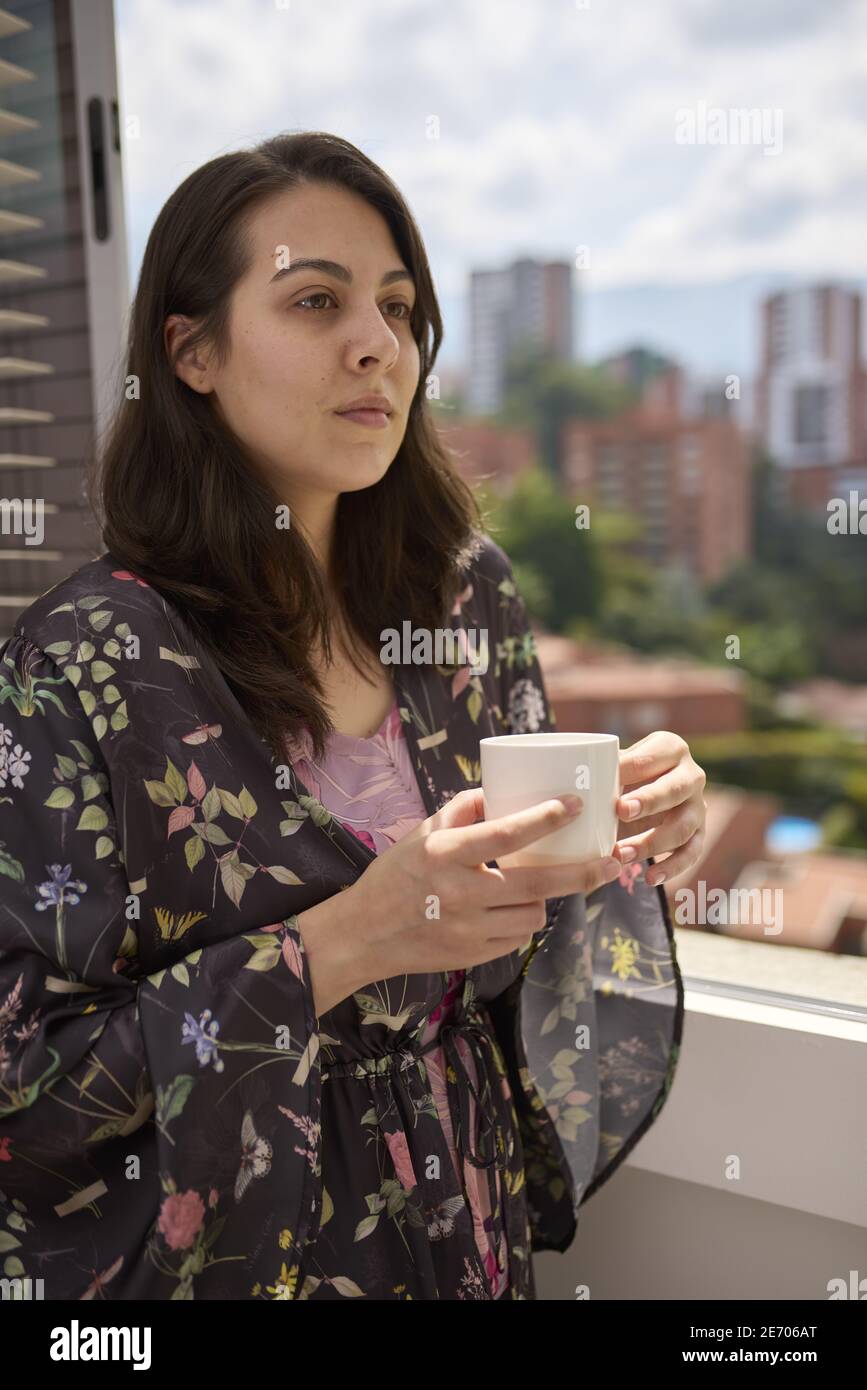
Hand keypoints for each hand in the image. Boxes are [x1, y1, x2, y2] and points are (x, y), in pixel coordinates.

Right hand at [348, 787, 626, 980]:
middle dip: (583, 873)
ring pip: (533, 914)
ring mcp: (469, 930)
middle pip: (538, 883)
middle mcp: (461, 893)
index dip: (545, 819)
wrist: (364, 935)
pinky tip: (506, 911)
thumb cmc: (395, 876)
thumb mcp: (422, 833)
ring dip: (541, 898)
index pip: (506, 834)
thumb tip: (501, 792)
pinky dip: (519, 921)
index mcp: (447, 855)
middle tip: (613, 861)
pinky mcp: (473, 956)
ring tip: (529, 887)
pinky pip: (516, 938)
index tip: (576, 805)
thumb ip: (463, 809)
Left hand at [614, 730, 706, 886]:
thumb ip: (604, 767)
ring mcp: (698, 807)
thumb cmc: (626, 774)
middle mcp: (692, 776)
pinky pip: (691, 853)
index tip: (608, 779)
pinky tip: (651, 878)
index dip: (632, 768)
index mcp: (671, 749)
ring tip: (621, 854)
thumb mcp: (619, 764)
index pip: (653, 758)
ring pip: (683, 827)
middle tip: (620, 811)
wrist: (647, 791)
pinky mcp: (699, 833)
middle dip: (649, 800)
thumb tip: (575, 776)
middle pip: (676, 789)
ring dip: (652, 843)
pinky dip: (673, 868)